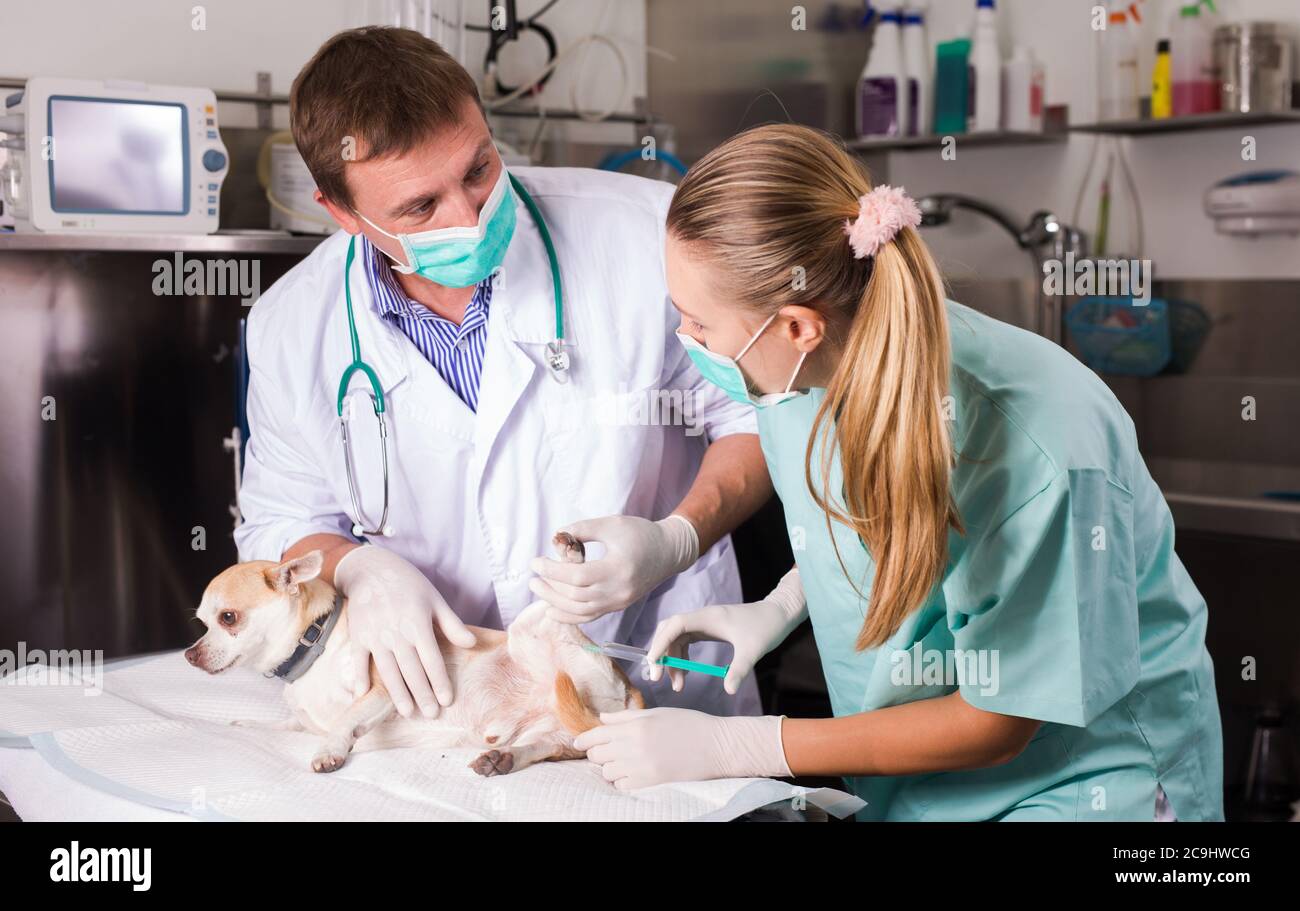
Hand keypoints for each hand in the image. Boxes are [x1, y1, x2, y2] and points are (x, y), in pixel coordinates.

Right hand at [333, 545, 476, 718]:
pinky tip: (364, 696)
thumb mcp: (434, 599)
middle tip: (431, 714)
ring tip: (408, 712)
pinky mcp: (358, 635)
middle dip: (422, 694)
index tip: (446, 701)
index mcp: (418, 623)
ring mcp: (375, 635)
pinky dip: (360, 679)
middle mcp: (397, 632)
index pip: (431, 659)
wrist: (372, 569)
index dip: (439, 681)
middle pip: (412, 670)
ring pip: (388, 671)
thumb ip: (451, 624)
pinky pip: (359, 662)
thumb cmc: (409, 585)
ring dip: (398, 693)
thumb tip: (471, 644)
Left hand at [528, 514, 698, 623]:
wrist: (668, 551)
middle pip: (576, 596)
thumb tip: (556, 536)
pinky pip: (591, 616)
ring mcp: (619, 601)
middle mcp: (619, 590)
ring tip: (538, 591)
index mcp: (617, 569)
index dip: (552, 570)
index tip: (535, 562)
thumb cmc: (640, 533)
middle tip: (532, 578)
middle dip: (550, 588)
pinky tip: (553, 611)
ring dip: (556, 603)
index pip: (577, 577)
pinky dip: (570, 616)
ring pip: (581, 610)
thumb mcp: (612, 524)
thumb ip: (583, 529)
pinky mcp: (619, 605)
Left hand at [574, 707, 790, 789]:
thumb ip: (626, 717)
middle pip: (597, 755)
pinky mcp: (650, 784)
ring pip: (607, 773)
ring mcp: (641, 768)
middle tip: (608, 750)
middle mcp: (634, 747)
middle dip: (598, 752)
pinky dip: (624, 781)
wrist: (715, 746)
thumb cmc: (687, 725)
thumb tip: (602, 718)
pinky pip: (622, 786)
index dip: (585, 739)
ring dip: (611, 767)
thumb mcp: (656, 714)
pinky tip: (634, 773)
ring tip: (625, 762)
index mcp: (635, 727)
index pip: (597, 734)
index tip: (579, 743)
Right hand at [646, 567, 805, 694]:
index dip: (661, 643)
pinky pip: (685, 641)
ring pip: (676, 638)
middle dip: (661, 653)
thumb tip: (729, 690)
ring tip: (677, 685)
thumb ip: (739, 670)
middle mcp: (702, 618)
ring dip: (671, 659)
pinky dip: (681, 657)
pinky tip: (685, 673)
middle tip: (658, 678)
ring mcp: (703, 623)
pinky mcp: (708, 629)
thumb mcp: (753, 651)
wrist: (778, 615)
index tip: (654, 664)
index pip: (675, 625)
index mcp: (708, 617)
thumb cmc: (766, 628)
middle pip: (669, 631)